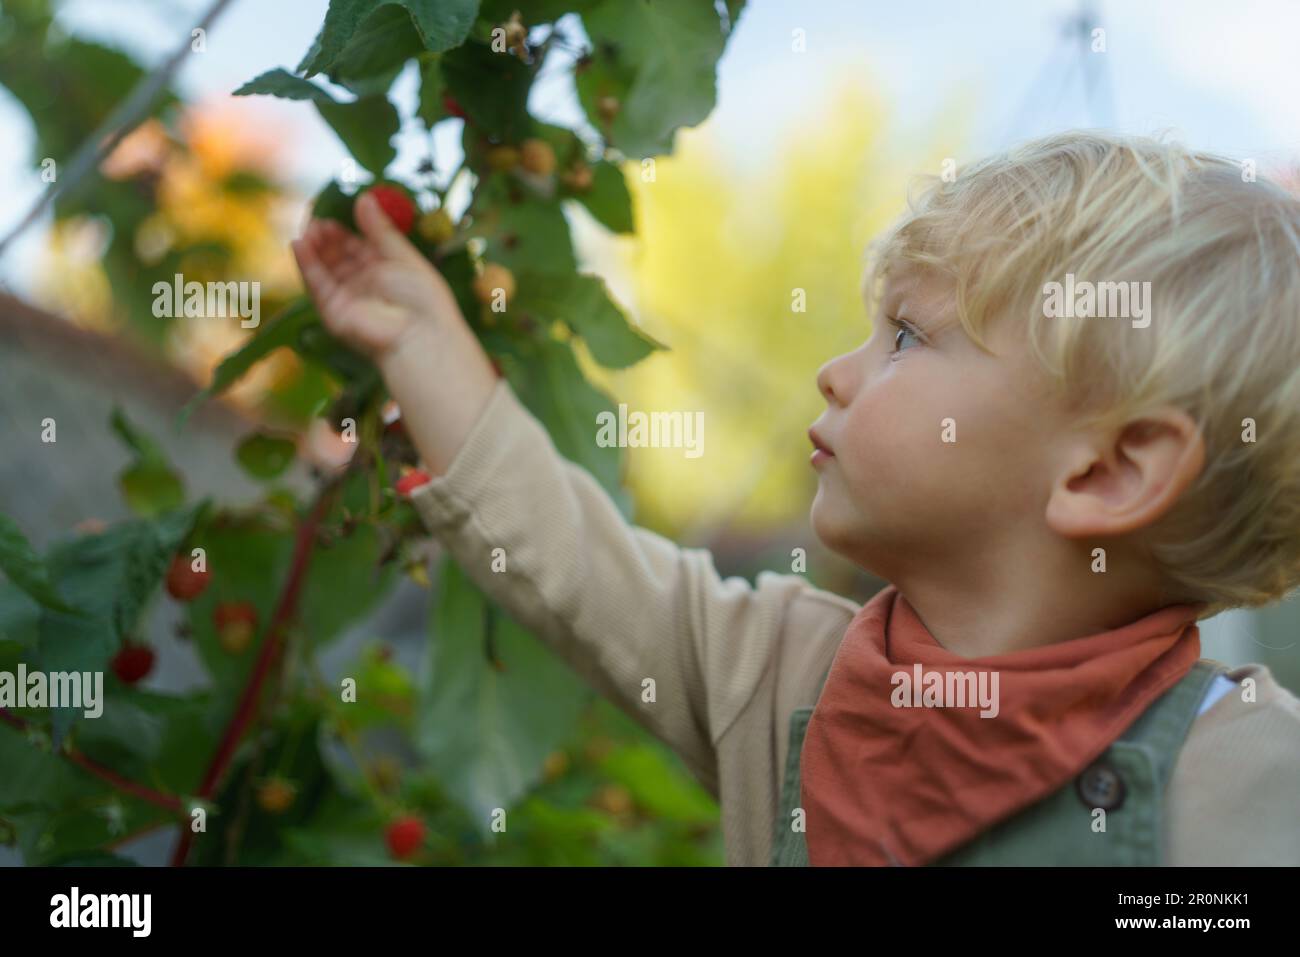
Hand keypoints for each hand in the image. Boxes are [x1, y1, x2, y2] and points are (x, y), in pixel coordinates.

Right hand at [290, 191, 462, 361]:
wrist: (419, 336)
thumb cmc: (421, 296)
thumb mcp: (402, 256)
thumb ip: (380, 229)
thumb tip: (364, 197)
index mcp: (384, 270)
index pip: (358, 245)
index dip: (345, 227)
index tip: (333, 209)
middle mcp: (364, 284)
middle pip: (337, 255)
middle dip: (327, 236)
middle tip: (319, 218)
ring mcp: (347, 298)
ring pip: (324, 268)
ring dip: (314, 247)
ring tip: (311, 227)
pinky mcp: (333, 312)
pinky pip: (316, 285)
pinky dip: (306, 264)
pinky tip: (299, 243)